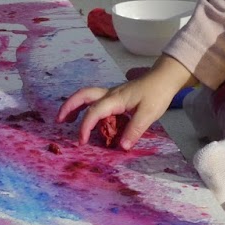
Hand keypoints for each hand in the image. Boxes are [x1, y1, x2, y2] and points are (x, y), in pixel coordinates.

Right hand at [56, 56, 192, 149]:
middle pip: (82, 96)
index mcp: (115, 99)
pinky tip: (89, 116)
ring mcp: (112, 93)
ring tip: (67, 119)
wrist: (165, 78)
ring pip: (86, 96)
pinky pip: (95, 100)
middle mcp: (109, 94)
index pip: (94, 112)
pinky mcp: (116, 96)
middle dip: (68, 107)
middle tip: (59, 121)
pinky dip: (86, 107)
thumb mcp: (149, 114)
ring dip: (74, 106)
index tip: (82, 141)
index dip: (85, 127)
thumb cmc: (157, 93)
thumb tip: (122, 147)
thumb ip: (134, 130)